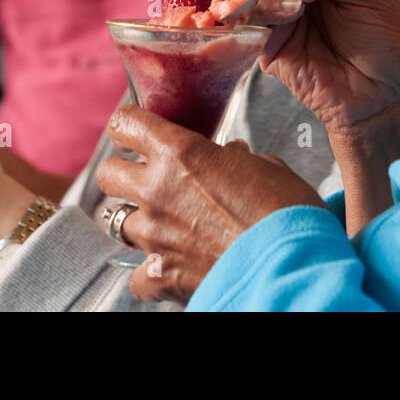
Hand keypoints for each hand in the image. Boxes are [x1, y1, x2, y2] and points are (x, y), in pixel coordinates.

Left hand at [95, 105, 324, 303]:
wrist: (291, 267)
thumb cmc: (287, 213)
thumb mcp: (269, 168)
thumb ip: (238, 160)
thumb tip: (232, 159)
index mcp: (181, 153)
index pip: (127, 123)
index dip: (129, 125)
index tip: (135, 131)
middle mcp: (157, 191)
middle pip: (108, 173)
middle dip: (124, 172)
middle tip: (148, 177)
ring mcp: (154, 235)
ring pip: (119, 222)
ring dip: (140, 220)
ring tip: (167, 224)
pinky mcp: (160, 275)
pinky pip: (138, 276)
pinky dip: (151, 272)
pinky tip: (171, 267)